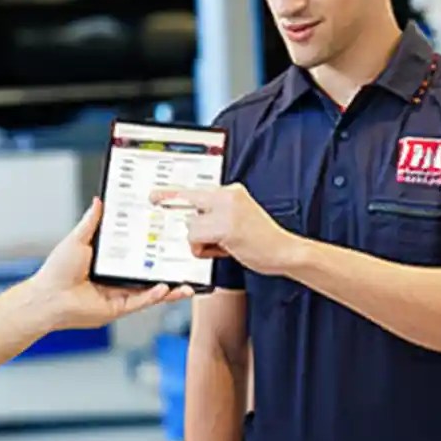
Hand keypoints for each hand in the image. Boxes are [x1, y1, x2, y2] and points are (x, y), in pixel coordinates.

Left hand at [29, 197, 194, 330]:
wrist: (48, 298)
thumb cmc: (57, 271)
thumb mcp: (78, 239)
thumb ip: (91, 222)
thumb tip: (98, 200)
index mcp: (109, 262)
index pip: (137, 253)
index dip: (153, 247)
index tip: (169, 237)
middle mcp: (117, 278)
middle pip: (149, 274)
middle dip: (169, 270)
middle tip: (185, 261)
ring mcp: (119, 294)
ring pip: (151, 291)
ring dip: (169, 288)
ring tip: (186, 283)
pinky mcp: (118, 308)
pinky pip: (141, 302)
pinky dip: (154, 295)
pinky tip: (165, 288)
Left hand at [149, 184, 300, 275]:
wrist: (285, 251)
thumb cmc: (261, 240)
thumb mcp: (238, 218)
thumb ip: (217, 214)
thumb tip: (189, 220)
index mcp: (230, 191)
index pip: (195, 189)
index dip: (172, 194)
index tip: (155, 196)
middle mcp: (227, 195)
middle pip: (188, 205)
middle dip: (190, 226)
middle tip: (195, 234)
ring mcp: (227, 209)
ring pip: (190, 225)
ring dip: (200, 242)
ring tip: (223, 245)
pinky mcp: (226, 226)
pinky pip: (197, 237)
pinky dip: (204, 249)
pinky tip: (225, 250)